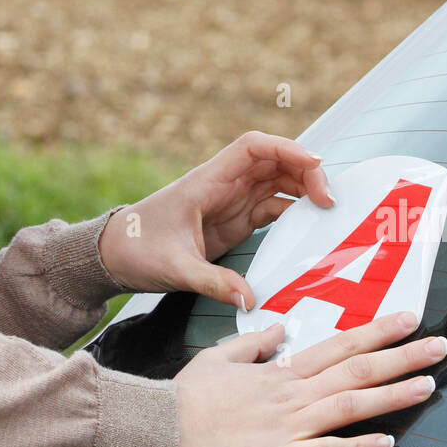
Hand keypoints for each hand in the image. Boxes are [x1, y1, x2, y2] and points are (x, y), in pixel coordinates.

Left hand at [98, 130, 332, 305]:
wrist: (116, 255)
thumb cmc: (138, 250)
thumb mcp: (174, 268)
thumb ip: (212, 282)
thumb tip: (249, 299)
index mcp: (208, 181)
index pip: (252, 147)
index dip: (286, 148)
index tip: (315, 162)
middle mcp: (223, 184)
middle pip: (274, 161)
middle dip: (306, 171)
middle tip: (331, 200)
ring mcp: (231, 201)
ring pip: (277, 181)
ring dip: (304, 189)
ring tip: (330, 210)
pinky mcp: (235, 219)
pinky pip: (272, 206)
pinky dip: (294, 211)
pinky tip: (312, 225)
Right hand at [163, 310, 446, 446]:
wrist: (159, 431)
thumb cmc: (185, 397)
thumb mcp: (217, 357)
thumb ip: (254, 343)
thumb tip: (281, 328)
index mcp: (280, 370)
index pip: (339, 345)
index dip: (377, 332)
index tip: (409, 319)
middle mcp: (292, 394)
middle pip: (357, 371)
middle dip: (402, 357)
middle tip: (440, 346)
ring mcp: (288, 426)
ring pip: (351, 405)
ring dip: (394, 396)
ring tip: (429, 386)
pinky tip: (387, 443)